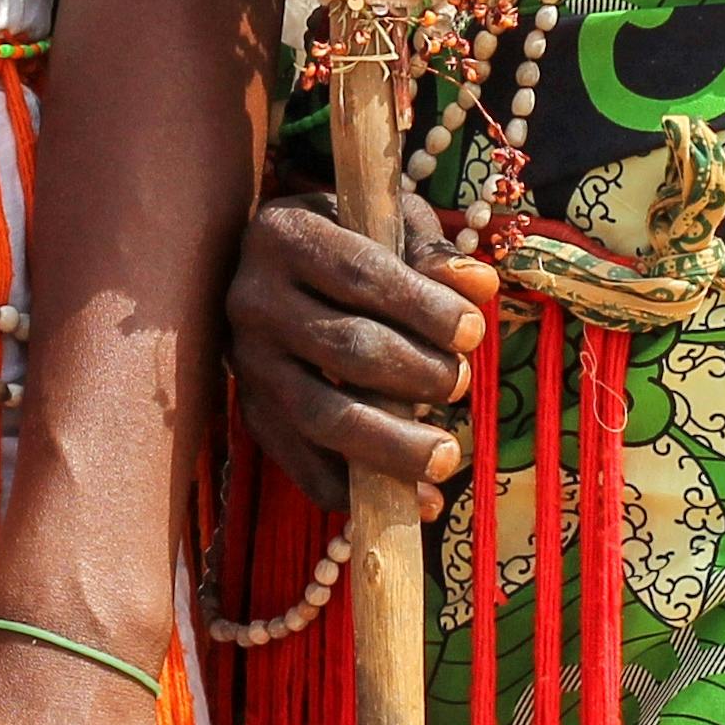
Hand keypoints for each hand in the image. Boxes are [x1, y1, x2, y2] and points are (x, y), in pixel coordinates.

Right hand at [221, 195, 487, 510]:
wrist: (271, 264)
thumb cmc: (344, 239)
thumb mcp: (382, 224)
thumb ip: (430, 253)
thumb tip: (478, 287)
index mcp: (284, 234)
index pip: (360, 276)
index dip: (422, 308)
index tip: (473, 331)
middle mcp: (253, 298)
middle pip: (345, 349)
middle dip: (416, 374)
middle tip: (459, 382)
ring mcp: (246, 361)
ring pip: (320, 415)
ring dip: (391, 444)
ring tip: (446, 457)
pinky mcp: (251, 409)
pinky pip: (299, 461)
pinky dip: (355, 489)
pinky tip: (413, 500)